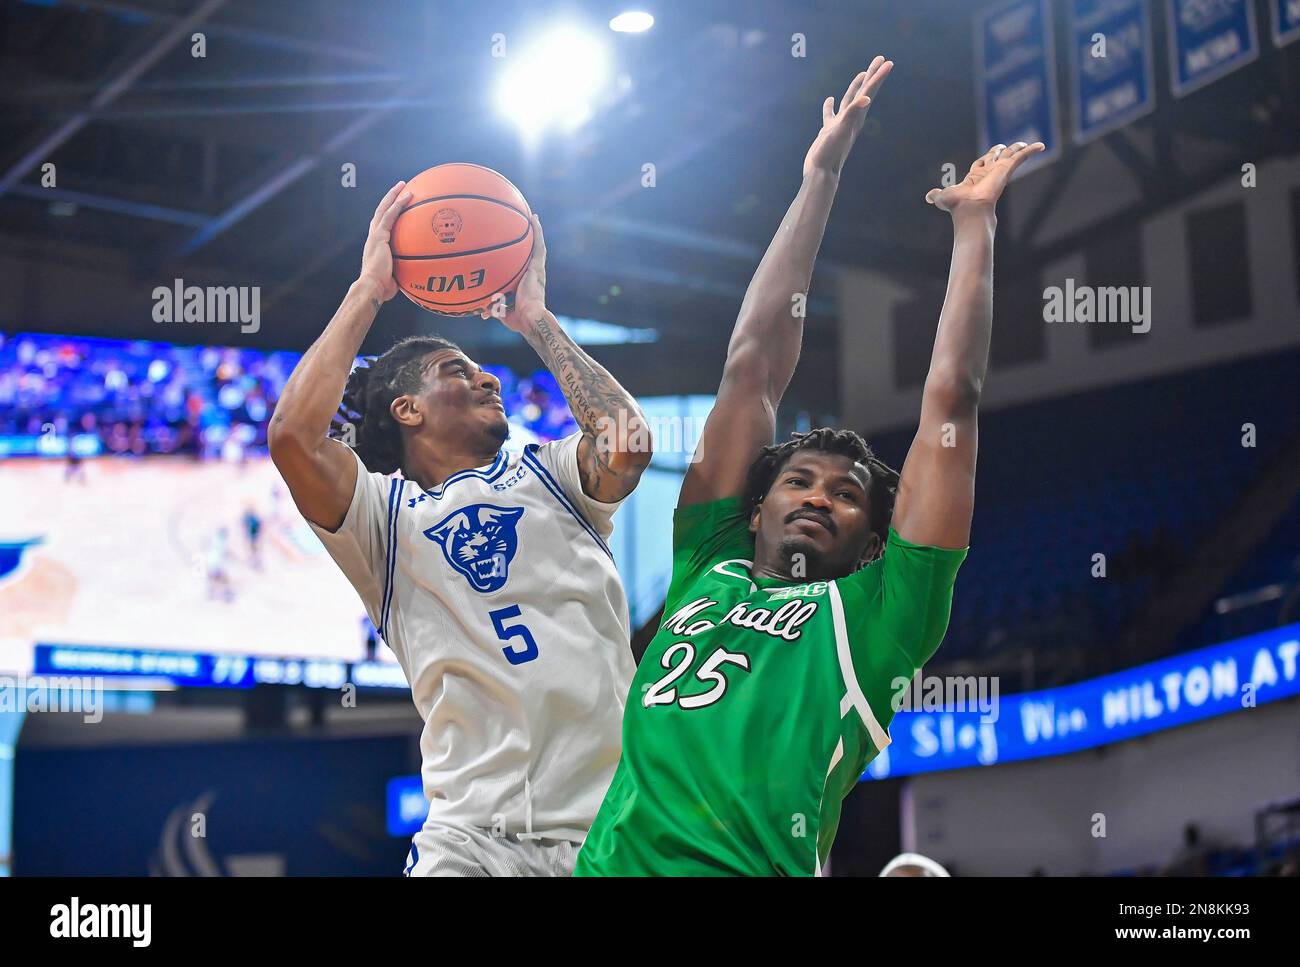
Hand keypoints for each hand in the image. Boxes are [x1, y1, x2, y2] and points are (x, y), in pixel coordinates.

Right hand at [359, 181, 410, 301]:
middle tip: (400, 188)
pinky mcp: (379, 236)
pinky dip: (399, 205)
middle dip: (390, 199)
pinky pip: (390, 216)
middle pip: (381, 212)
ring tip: (403, 185)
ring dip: (394, 196)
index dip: (389, 214)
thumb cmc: (383, 289)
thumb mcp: (395, 277)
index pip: (382, 225)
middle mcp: (373, 237)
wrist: (372, 287)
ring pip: (384, 209)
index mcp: (376, 245)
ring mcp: (375, 235)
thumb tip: (417, 275)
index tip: (398, 206)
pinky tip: (408, 196)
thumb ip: (403, 271)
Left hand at [481, 213, 546, 331]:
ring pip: (538, 247)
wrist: (530, 317)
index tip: (522, 249)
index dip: (525, 259)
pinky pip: (537, 245)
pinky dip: (537, 232)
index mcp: (528, 284)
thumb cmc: (518, 319)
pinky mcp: (537, 267)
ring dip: (536, 232)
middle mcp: (535, 275)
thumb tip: (482, 310)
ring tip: (533, 217)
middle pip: (534, 254)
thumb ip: (494, 307)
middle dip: (532, 241)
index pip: (527, 268)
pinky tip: (534, 220)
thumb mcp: (502, 311)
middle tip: (530, 226)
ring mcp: (537, 270)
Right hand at [803, 56, 892, 177]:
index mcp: (857, 116)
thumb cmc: (831, 153)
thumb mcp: (841, 131)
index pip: (870, 91)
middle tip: (880, 59)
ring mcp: (840, 124)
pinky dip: (831, 105)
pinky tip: (829, 99)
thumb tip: (866, 98)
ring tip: (861, 73)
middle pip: (864, 91)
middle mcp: (852, 119)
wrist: (821, 173)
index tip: (888, 62)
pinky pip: (831, 114)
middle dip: (872, 75)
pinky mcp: (829, 130)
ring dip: (855, 86)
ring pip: (849, 100)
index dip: (878, 76)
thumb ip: (851, 113)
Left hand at [924, 141, 1044, 215]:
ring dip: (1018, 149)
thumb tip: (928, 197)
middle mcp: (988, 173)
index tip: (991, 154)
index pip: (982, 163)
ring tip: (1025, 144)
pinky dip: (1031, 151)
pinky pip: (1021, 157)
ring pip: (1011, 155)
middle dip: (1000, 151)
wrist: (970, 209)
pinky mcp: (1007, 169)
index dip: (985, 158)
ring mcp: (999, 170)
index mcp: (975, 177)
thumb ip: (936, 195)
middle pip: (997, 158)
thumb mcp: (943, 197)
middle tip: (1005, 147)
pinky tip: (1041, 146)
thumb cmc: (957, 205)